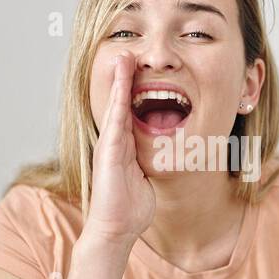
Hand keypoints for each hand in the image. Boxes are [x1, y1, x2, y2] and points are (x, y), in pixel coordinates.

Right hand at [85, 50, 154, 246]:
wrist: (116, 230)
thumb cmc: (131, 208)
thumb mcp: (146, 176)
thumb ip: (153, 161)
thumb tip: (169, 155)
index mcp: (124, 144)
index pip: (129, 109)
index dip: (134, 87)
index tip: (141, 66)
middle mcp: (115, 140)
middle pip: (119, 101)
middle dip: (124, 75)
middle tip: (129, 49)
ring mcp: (110, 145)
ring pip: (115, 105)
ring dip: (119, 79)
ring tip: (124, 54)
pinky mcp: (109, 153)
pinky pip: (115, 121)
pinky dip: (117, 99)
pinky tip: (121, 82)